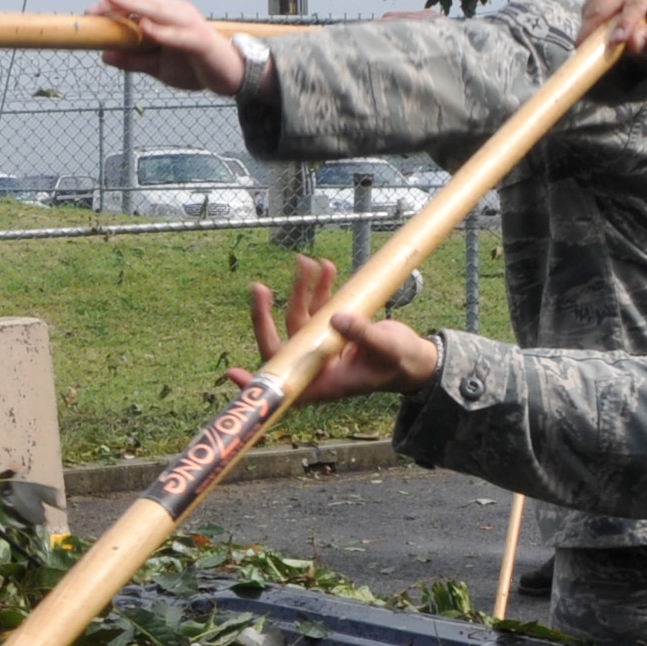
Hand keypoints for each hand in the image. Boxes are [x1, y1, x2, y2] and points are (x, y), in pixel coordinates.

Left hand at [93, 0, 246, 95]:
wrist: (228, 76)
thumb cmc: (193, 65)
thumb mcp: (156, 66)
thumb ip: (132, 60)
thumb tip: (104, 55)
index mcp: (166, 15)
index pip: (137, 4)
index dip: (114, 5)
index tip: (90, 12)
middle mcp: (177, 13)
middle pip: (144, 2)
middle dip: (119, 3)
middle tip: (96, 7)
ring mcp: (189, 24)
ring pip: (159, 11)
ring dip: (136, 7)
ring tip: (115, 4)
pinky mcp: (200, 40)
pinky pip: (177, 34)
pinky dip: (161, 31)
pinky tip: (145, 28)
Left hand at [224, 255, 441, 404]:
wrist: (414, 356)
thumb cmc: (400, 362)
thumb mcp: (386, 350)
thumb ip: (362, 335)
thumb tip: (336, 319)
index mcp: (324, 383)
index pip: (283, 383)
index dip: (258, 380)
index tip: (233, 373)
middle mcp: (315, 366)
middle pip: (280, 341)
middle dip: (266, 315)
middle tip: (258, 288)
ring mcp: (321, 346)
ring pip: (298, 317)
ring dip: (300, 289)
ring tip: (306, 262)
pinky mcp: (330, 328)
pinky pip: (316, 307)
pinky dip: (319, 287)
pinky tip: (324, 267)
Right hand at [577, 0, 646, 59]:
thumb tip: (633, 42)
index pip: (637, 0)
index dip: (626, 21)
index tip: (617, 40)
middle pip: (607, 0)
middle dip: (599, 26)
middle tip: (592, 50)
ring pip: (593, 7)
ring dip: (590, 29)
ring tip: (594, 49)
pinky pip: (586, 13)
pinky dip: (587, 28)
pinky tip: (594, 40)